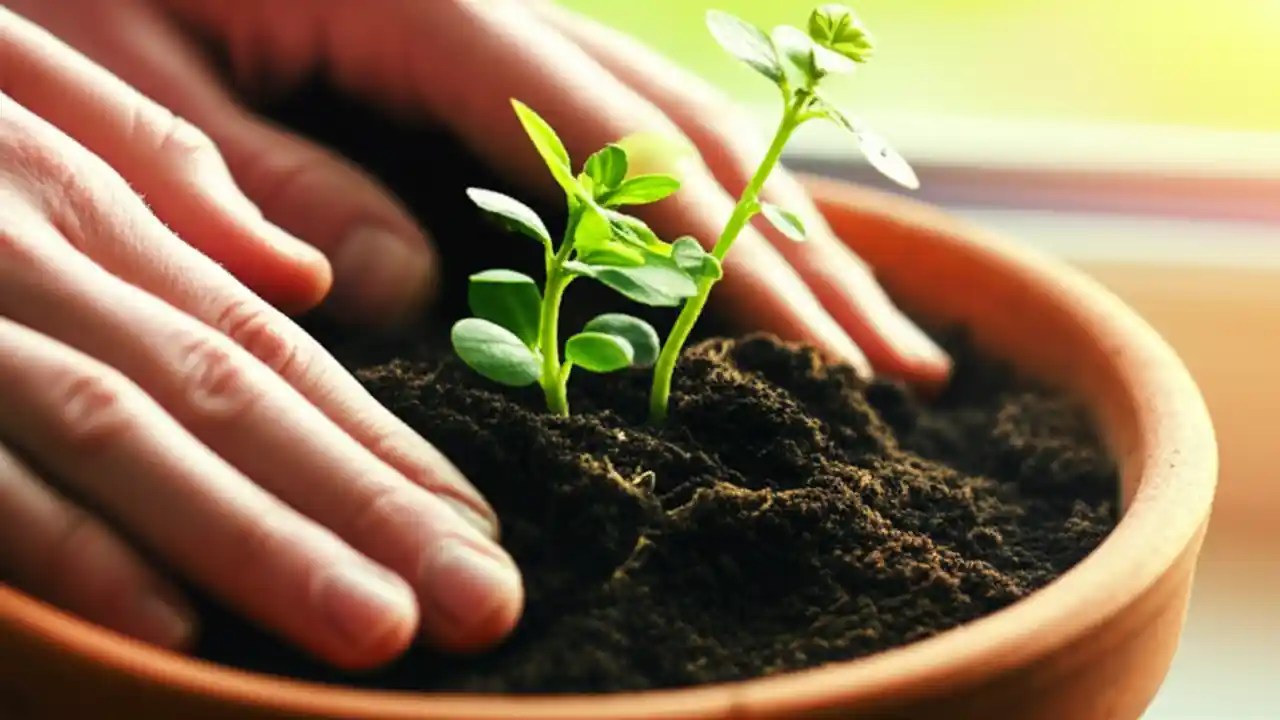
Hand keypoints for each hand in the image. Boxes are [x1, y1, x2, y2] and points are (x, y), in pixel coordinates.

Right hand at [0, 8, 520, 669]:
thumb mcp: (20, 99)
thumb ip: (158, 184)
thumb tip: (297, 280)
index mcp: (89, 208)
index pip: (277, 351)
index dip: (381, 446)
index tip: (474, 530)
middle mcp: (38, 258)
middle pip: (240, 399)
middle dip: (368, 511)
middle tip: (486, 606)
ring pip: (132, 432)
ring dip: (261, 542)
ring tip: (380, 633)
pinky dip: (63, 546)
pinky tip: (167, 629)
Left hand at [15, 0, 950, 385]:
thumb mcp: (129, 84)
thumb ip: (271, 190)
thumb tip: (411, 292)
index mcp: (429, 6)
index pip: (623, 157)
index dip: (734, 267)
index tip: (823, 365)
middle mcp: (495, 9)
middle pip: (692, 143)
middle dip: (805, 268)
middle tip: (900, 374)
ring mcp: (498, 28)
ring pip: (680, 134)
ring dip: (787, 238)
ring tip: (876, 329)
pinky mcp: (477, 55)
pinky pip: (624, 135)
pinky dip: (706, 208)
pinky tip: (753, 255)